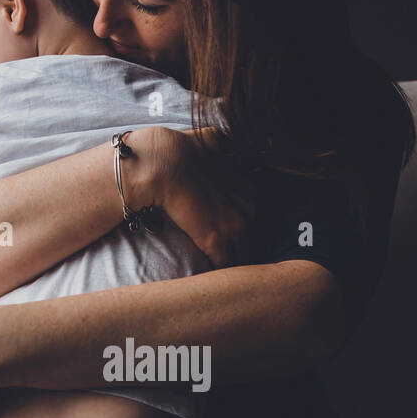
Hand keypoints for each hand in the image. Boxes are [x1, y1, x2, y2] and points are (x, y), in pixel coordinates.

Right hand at [130, 127, 255, 267]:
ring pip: (241, 254)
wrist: (165, 163)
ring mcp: (232, 227)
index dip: (240, 227)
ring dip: (232, 262)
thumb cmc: (185, 150)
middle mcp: (246, 210)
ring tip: (224, 274)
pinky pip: (222, 263)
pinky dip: (218, 269)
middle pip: (250, 239)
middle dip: (240, 247)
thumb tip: (226, 145)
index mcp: (249, 193)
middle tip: (231, 258)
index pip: (251, 219)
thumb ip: (227, 148)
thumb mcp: (217, 141)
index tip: (230, 234)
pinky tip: (212, 276)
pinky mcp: (213, 240)